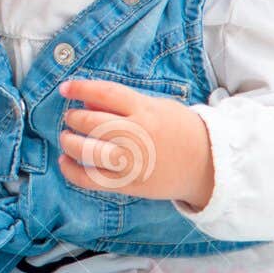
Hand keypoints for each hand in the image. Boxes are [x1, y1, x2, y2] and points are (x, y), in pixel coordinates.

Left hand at [57, 77, 214, 209]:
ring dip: (69, 142)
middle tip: (71, 118)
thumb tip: (87, 101)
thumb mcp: (157, 107)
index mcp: (145, 110)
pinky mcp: (128, 184)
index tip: (65, 88)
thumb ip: (124, 104)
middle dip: (74, 118)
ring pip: (87, 151)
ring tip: (67, 137)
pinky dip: (71, 171)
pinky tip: (65, 162)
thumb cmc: (181, 131)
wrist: (208, 165)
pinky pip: (90, 179)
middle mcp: (136, 134)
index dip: (81, 88)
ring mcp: (131, 161)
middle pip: (91, 122)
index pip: (105, 93)